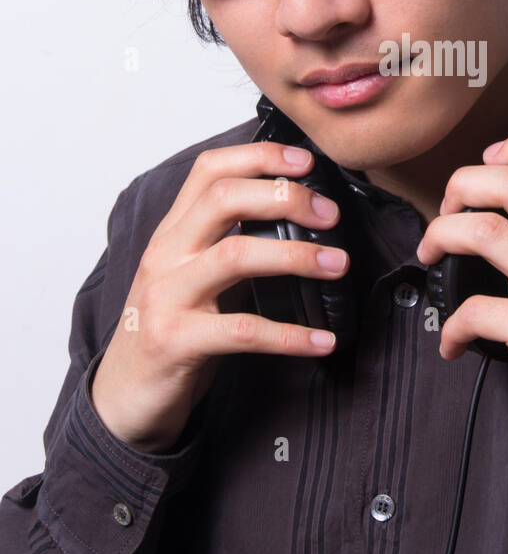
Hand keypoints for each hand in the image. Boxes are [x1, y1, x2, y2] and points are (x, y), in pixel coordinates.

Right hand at [90, 142, 347, 453]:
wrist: (123, 396)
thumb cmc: (172, 329)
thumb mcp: (193, 275)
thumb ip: (230, 243)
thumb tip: (299, 218)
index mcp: (173, 232)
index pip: (209, 170)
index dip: (259, 157)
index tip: (306, 161)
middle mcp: (166, 255)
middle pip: (223, 200)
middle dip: (285, 198)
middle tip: (330, 215)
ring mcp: (167, 297)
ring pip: (235, 255)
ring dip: (296, 257)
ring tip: (338, 264)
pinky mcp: (176, 342)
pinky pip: (242, 331)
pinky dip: (289, 335)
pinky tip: (321, 340)